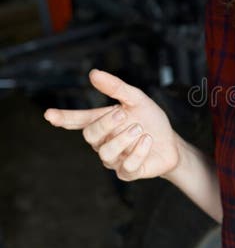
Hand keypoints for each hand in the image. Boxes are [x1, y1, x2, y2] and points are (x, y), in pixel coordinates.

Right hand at [44, 69, 179, 180]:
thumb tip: (93, 73)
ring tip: (140, 129)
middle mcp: (103, 141)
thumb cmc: (150, 121)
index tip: (49, 114)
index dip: (63, 118)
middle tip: (122, 113)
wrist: (172, 143)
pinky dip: (139, 151)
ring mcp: (113, 159)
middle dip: (105, 124)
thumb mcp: (137, 100)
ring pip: (106, 152)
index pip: (77, 120)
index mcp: (102, 122)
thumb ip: (116, 88)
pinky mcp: (127, 173)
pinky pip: (127, 166)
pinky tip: (147, 141)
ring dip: (124, 139)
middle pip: (90, 136)